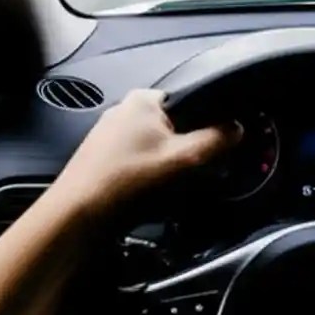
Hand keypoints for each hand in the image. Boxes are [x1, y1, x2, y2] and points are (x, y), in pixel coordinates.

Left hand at [53, 89, 241, 216]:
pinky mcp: (102, 158)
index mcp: (143, 98)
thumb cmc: (128, 180)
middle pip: (175, 127)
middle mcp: (124, 110)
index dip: (209, 125)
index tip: (218, 148)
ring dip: (167, 167)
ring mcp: (109, 134)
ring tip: (166, 187)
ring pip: (156, 148)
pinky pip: (138, 162)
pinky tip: (148, 194)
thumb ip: (216, 140)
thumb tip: (237, 128)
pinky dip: (148, 176)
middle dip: (187, 150)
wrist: (77, 216)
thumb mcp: (184, 160)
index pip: (191, 101)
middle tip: (193, 173)